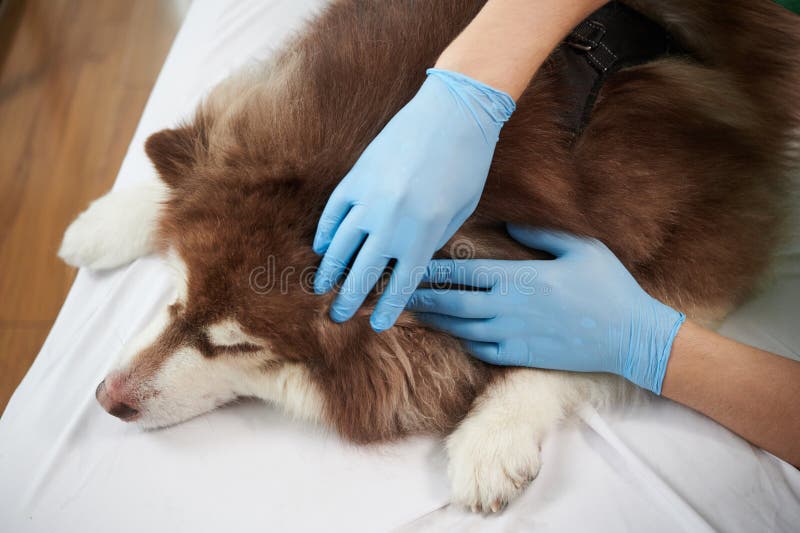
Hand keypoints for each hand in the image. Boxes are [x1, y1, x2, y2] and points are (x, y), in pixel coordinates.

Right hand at [313, 68, 514, 331]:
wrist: (453, 112)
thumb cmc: (466, 164)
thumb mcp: (459, 210)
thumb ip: (433, 239)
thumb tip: (408, 260)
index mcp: (423, 233)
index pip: (400, 283)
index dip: (386, 307)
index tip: (376, 324)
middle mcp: (392, 221)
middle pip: (363, 272)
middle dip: (349, 298)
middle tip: (338, 317)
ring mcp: (369, 198)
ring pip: (340, 245)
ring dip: (330, 270)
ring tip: (322, 288)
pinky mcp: (357, 176)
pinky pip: (334, 213)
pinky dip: (326, 233)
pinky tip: (322, 249)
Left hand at [406, 225, 685, 393]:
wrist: (630, 336)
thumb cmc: (608, 286)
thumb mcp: (579, 249)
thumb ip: (541, 235)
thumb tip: (510, 226)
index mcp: (519, 279)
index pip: (463, 274)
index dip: (430, 272)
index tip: (406, 267)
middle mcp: (509, 309)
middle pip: (452, 304)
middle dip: (420, 299)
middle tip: (393, 295)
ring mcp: (514, 336)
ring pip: (461, 329)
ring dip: (435, 321)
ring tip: (412, 314)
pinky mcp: (522, 357)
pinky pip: (482, 350)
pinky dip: (462, 341)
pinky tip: (451, 335)